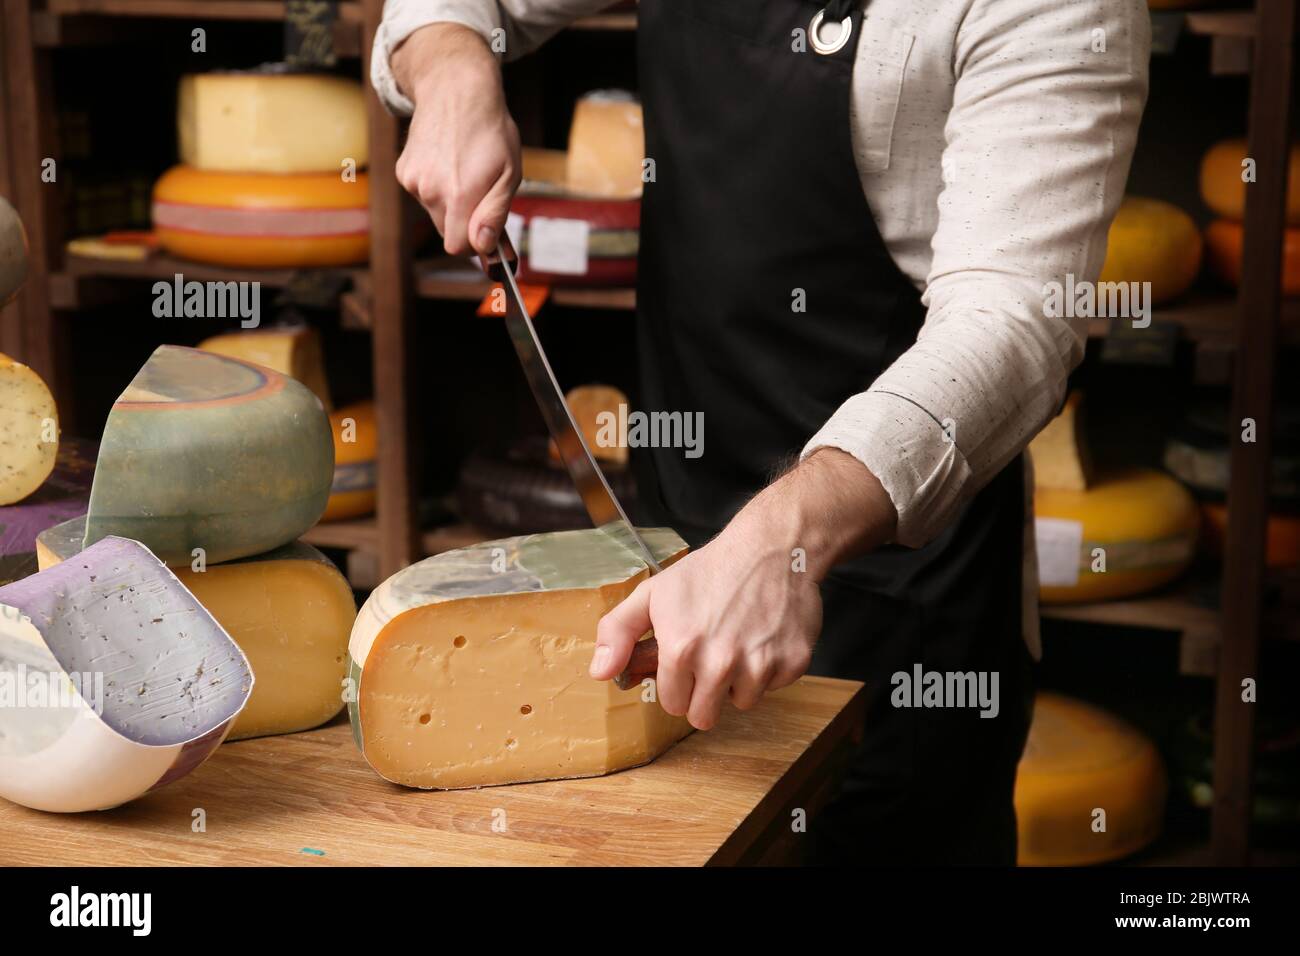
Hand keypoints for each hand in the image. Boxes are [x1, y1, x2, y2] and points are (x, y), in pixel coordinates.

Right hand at [392, 24, 521, 256]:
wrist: (456, 89)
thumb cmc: (490, 131)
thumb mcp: (509, 174)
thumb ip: (495, 215)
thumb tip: (483, 247)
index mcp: (459, 194)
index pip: (457, 247)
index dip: (476, 244)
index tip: (488, 235)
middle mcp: (430, 190)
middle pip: (447, 232)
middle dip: (465, 222)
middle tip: (482, 193)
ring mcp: (413, 180)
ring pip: (435, 211)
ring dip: (451, 202)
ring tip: (464, 169)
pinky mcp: (403, 171)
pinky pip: (423, 193)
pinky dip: (436, 185)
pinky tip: (447, 161)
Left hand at [590, 449, 897, 729]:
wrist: (770, 547)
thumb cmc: (708, 571)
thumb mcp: (653, 593)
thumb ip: (618, 633)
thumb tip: (601, 673)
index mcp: (681, 648)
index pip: (672, 704)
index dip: (676, 684)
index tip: (684, 662)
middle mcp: (720, 662)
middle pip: (705, 716)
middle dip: (704, 693)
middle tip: (709, 658)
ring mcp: (759, 664)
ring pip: (741, 703)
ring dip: (738, 682)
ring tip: (738, 643)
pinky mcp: (792, 662)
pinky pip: (774, 687)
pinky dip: (769, 668)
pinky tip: (763, 637)